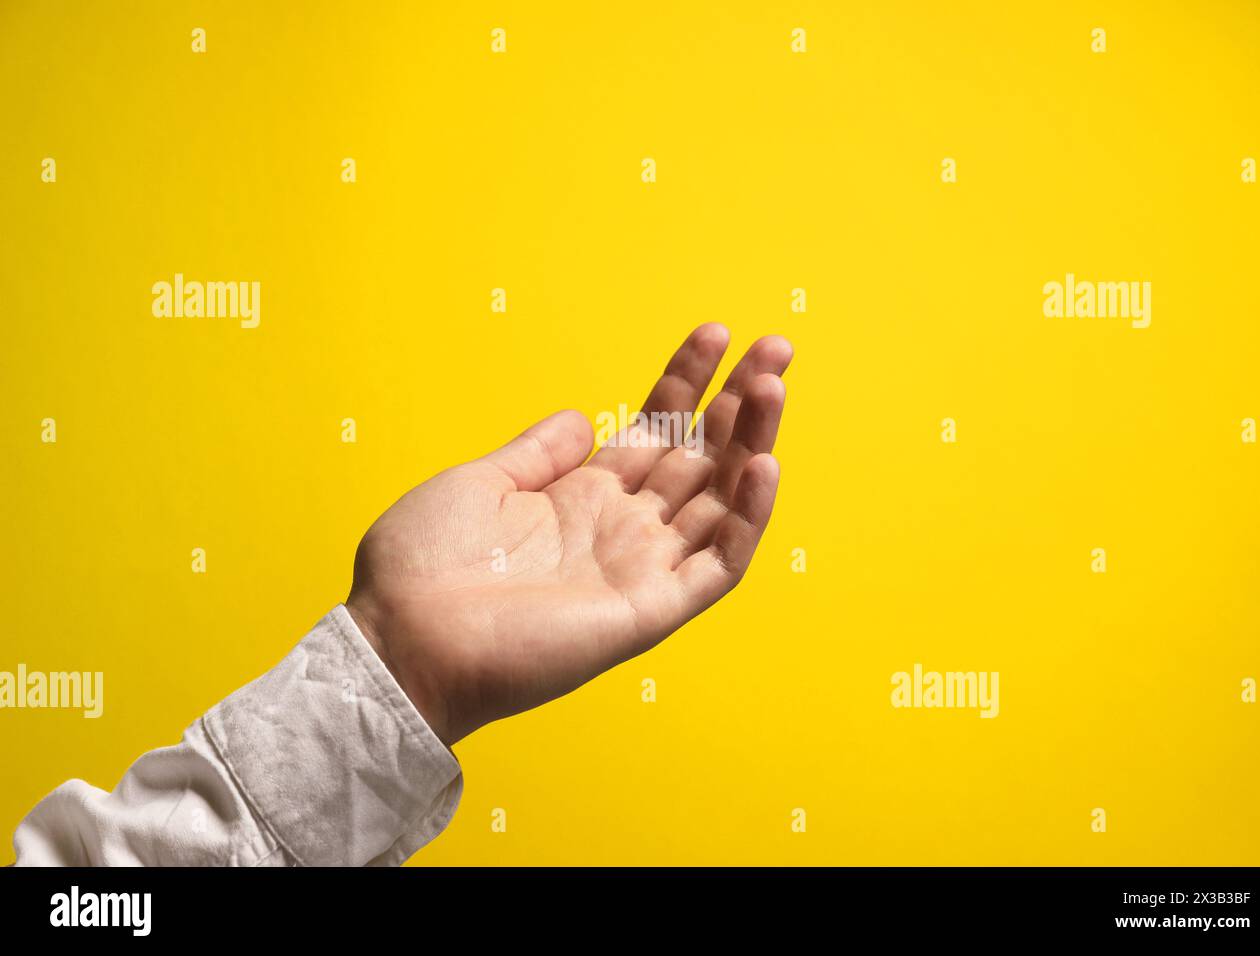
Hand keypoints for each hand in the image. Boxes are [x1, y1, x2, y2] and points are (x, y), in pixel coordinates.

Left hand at [345, 324, 791, 744]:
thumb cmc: (423, 566)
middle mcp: (621, 529)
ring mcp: (640, 568)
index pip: (655, 430)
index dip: (687, 382)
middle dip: (741, 403)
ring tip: (774, 385)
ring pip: (720, 500)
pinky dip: (747, 519)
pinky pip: (718, 565)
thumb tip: (582, 418)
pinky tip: (763, 465)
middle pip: (700, 456)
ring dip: (753, 444)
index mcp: (582, 496)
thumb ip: (538, 453)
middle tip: (776, 346)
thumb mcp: (480, 484)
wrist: (402, 640)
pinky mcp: (650, 610)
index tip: (715, 334)